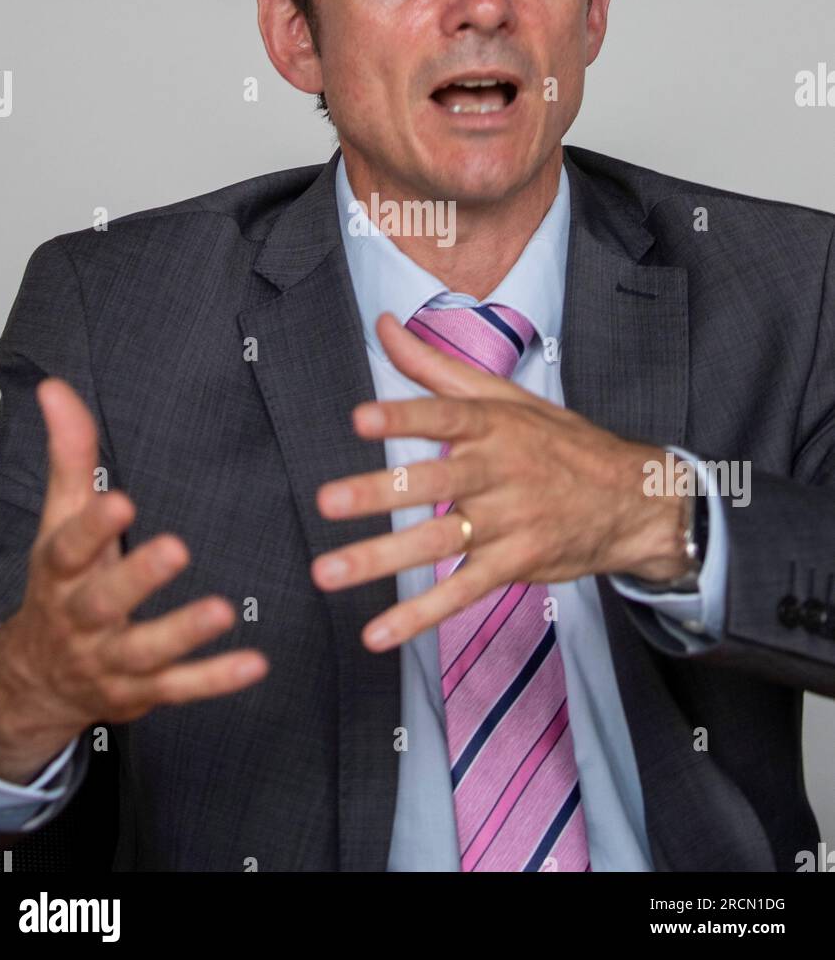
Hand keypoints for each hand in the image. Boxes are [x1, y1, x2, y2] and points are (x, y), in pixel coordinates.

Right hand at [0, 379, 267, 784]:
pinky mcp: (140, 692)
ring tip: (222, 610)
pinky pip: (178, 688)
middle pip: (104, 600)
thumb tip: (55, 387)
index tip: (121, 500)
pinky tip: (255, 663)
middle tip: (177, 548)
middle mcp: (81, 619)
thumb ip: (71, 455)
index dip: (93, 526)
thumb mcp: (59, 520)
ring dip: (183, 632)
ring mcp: (110, 660)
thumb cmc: (61, 584)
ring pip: (144, 650)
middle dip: (138, 577)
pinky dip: (215, 679)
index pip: (69, 548)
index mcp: (61, 572)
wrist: (36, 679)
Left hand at [313, 313, 689, 650]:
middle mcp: (499, 471)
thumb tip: (382, 324)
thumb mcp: (505, 396)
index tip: (360, 418)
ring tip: (328, 573)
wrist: (632, 500)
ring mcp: (508, 522)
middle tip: (326, 501)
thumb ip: (435, 367)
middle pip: (433, 481)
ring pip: (438, 541)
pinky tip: (378, 634)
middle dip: (378, 493)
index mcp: (495, 425)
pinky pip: (462, 592)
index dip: (404, 417)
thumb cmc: (560, 442)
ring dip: (381, 559)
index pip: (445, 416)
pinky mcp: (515, 564)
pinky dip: (420, 615)